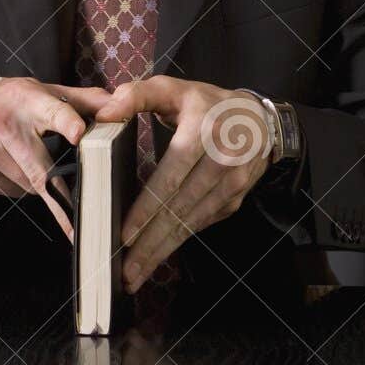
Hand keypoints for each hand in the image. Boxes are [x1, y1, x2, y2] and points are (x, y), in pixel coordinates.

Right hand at [0, 77, 111, 241]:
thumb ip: (81, 100)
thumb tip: (118, 106)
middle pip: (40, 168)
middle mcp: (2, 123)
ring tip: (29, 162)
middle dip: (61, 195)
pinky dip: (16, 187)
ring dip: (38, 185)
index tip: (80, 133)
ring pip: (28, 186)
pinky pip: (9, 192)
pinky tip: (7, 167)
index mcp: (26, 99)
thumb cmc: (5, 101)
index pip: (52, 109)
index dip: (67, 122)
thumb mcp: (40, 91)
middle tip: (80, 220)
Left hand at [94, 77, 275, 289]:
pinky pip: (201, 224)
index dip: (148, 208)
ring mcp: (231, 184)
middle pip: (180, 208)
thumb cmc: (207, 103)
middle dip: (150, 244)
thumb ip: (137, 95)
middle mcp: (222, 160)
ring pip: (191, 223)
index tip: (125, 235)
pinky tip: (158, 256)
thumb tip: (104, 113)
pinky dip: (178, 241)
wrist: (260, 120)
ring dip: (162, 251)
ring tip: (135, 276)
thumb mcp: (174, 89)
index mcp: (203, 130)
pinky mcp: (234, 200)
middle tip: (124, 273)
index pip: (171, 176)